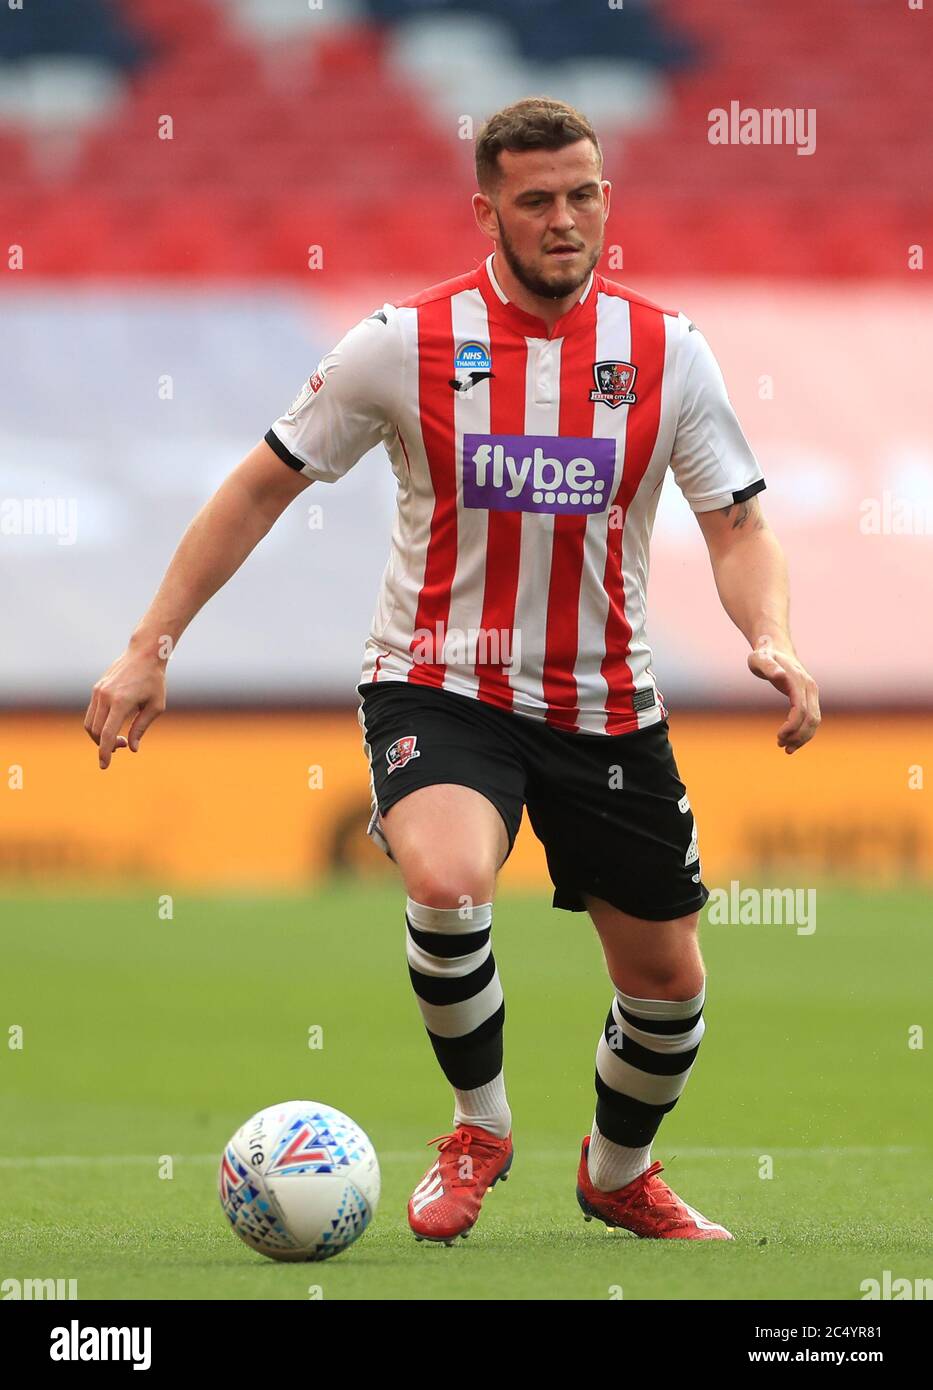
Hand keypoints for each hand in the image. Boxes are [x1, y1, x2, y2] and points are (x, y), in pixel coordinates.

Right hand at [85, 646, 167, 768]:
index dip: (104, 752)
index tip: (104, 766)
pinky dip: (98, 724)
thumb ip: (141, 727)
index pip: (107, 734)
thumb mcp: (155, 706)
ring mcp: (98, 692)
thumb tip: (132, 748)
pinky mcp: (96, 689)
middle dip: (105, 745)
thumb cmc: (154, 681)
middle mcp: (105, 697)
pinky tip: (112, 724)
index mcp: (121, 702)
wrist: (144, 654)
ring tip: (117, 737)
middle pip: (96, 732)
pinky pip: (91, 713)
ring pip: (90, 724)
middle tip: (122, 745)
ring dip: (99, 736)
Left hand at [747, 636, 819, 753]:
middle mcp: (809, 687)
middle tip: (780, 745)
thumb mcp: (759, 659)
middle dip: (798, 736)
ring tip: (785, 748)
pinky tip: (791, 742)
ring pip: (815, 721)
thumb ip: (768, 666)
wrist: (775, 647)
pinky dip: (804, 732)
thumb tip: (780, 676)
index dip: (792, 726)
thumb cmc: (764, 654)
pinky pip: (812, 718)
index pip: (801, 710)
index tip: (778, 737)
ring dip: (802, 737)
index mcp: (798, 680)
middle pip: (812, 719)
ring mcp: (812, 692)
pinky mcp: (809, 697)